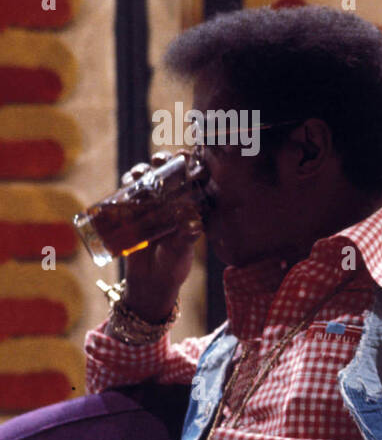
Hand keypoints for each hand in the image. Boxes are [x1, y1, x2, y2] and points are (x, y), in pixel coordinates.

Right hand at [119, 152, 201, 322]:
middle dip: (165, 162)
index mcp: (190, 210)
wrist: (148, 282)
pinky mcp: (133, 213)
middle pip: (169, 176)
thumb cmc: (172, 267)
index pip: (193, 183)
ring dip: (144, 170)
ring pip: (148, 181)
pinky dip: (129, 183)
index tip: (189, 157)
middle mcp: (172, 205)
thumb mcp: (180, 251)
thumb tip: (194, 225)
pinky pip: (130, 193)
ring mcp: (152, 207)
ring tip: (143, 172)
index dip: (192, 167)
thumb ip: (185, 238)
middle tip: (161, 160)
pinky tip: (129, 179)